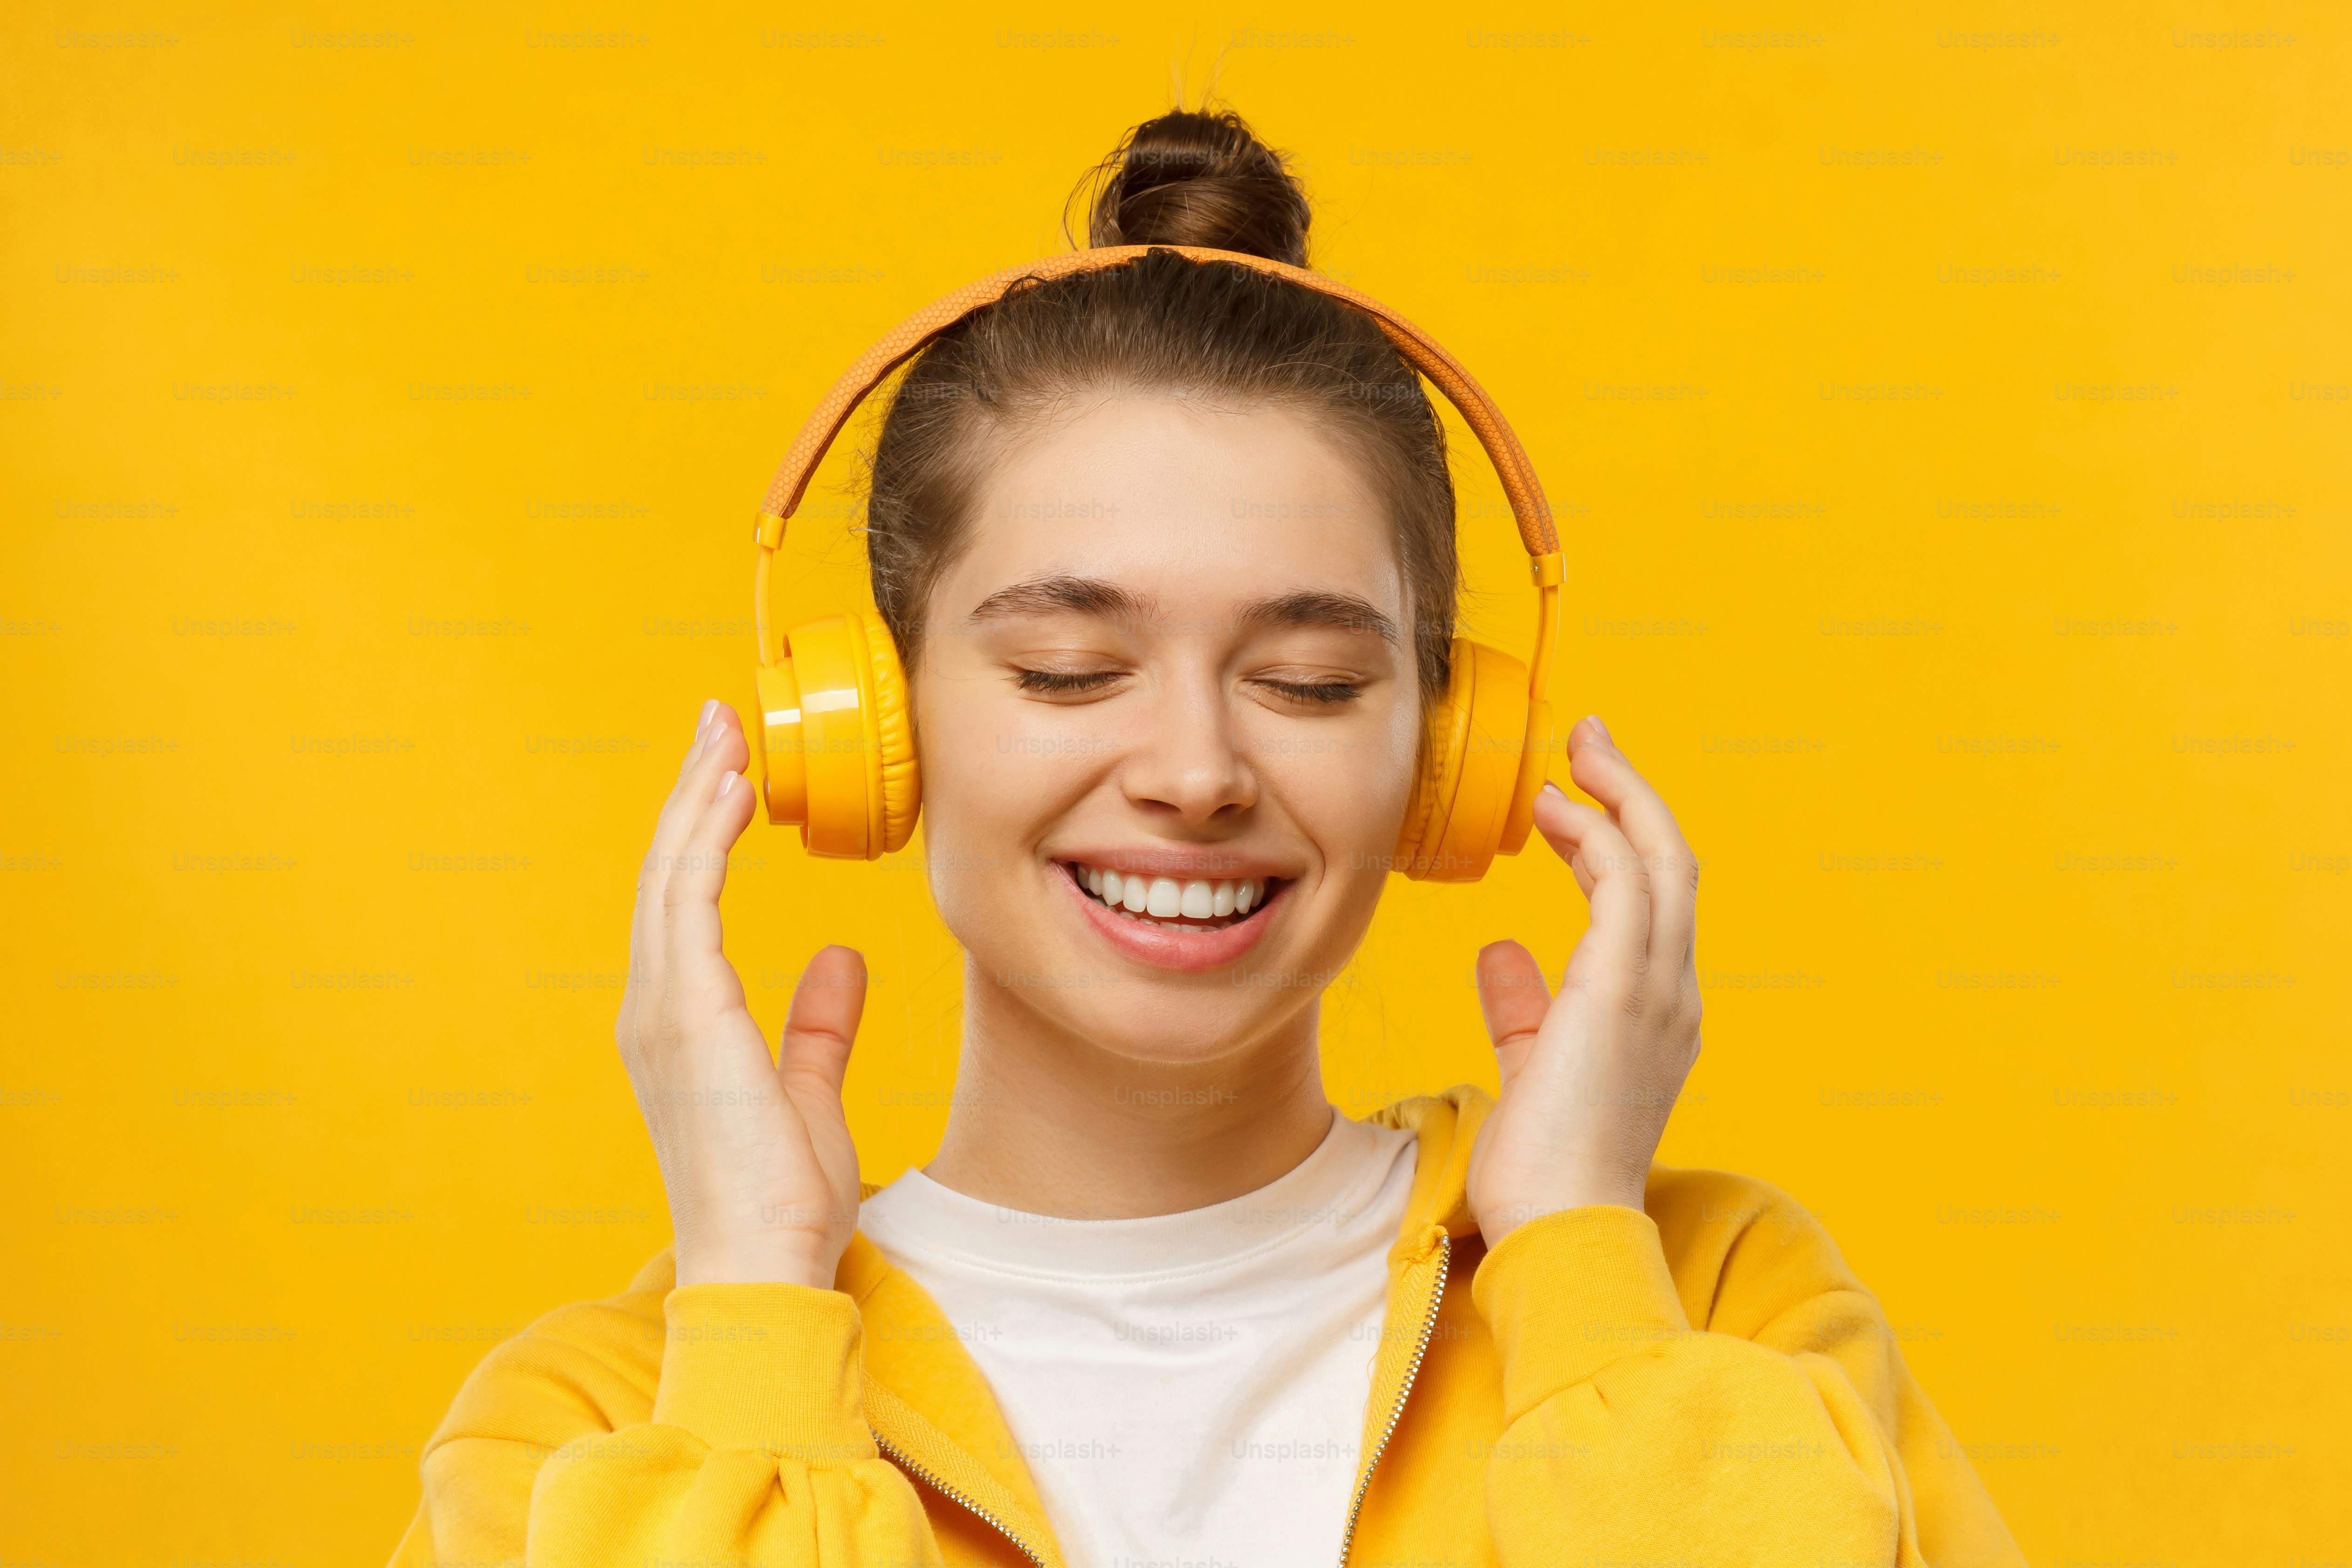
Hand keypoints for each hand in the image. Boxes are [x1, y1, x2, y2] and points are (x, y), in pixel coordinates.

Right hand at [613, 698, 864, 1289]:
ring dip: (696, 799)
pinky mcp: (685, 1020)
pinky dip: (705, 842)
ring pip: (670, 877)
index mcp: (680, 1026)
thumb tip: (842, 958)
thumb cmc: (781, 1199)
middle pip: (667, 874)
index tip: (730, 770)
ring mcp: (662, 1015)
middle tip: (720, 722)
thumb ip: (819, 1024)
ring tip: (725, 734)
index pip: (685, 903)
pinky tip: (732, 794)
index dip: (702, 830)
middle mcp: (656, 1011)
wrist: (763, 1265)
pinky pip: (689, 907)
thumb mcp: (810, 1093)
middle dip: (692, 793)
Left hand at [1465, 715, 1701, 1250]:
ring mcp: (1659, 989)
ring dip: (1619, 794)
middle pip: (1672, 861)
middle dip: (1632, 792)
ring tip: (1573, 752)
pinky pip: (1624, 884)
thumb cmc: (1543, 1164)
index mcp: (1658, 1011)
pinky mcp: (1624, 988)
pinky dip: (1595, 835)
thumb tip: (1497, 950)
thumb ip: (1521, 1006)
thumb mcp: (1530, 1064)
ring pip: (1660, 858)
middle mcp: (1674, 992)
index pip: (1652, 901)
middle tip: (1587, 740)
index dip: (1620, 837)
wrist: (1560, 1226)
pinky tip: (1554, 812)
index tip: (1575, 797)